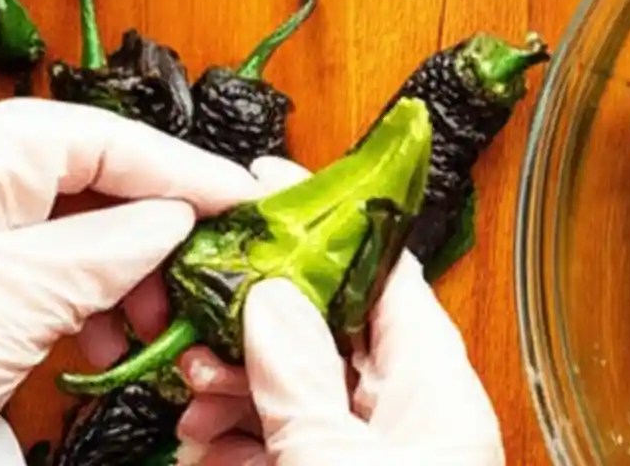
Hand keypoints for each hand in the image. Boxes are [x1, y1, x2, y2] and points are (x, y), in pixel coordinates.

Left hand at [0, 98, 265, 465]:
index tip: (236, 192)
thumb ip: (114, 245)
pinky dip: (91, 285)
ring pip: (77, 211)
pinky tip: (108, 328)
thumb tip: (179, 216)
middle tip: (202, 256)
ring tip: (153, 314)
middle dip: (150, 220)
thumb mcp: (25, 297)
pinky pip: (51, 247)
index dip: (175, 166)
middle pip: (89, 169)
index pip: (94, 136)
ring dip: (125, 261)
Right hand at [172, 162, 505, 465]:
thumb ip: (299, 378)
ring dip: (238, 388)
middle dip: (256, 324)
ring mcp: (380, 454)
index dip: (324, 224)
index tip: (266, 191)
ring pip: (302, 390)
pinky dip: (244, 441)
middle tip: (201, 319)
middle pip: (330, 330)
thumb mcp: (335, 463)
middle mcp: (414, 416)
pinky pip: (295, 443)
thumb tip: (271, 297)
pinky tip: (205, 448)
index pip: (384, 271)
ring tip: (193, 396)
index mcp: (437, 390)